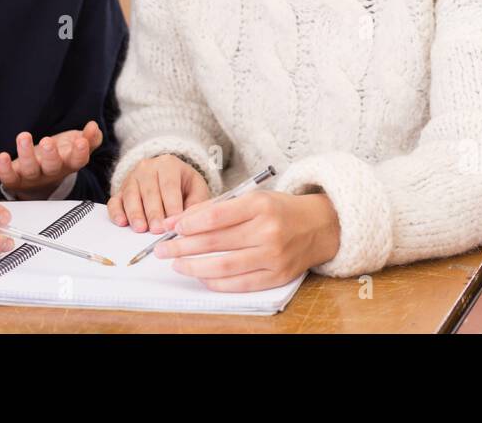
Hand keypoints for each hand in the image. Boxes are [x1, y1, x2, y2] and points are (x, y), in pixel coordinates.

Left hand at [0, 120, 102, 199]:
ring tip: (23, 136)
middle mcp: (51, 172)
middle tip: (47, 141)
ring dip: (26, 153)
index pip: (77, 160)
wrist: (40, 180)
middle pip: (52, 166)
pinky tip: (3, 156)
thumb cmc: (61, 156)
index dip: (80, 152)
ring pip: (30, 169)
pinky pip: (9, 176)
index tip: (81, 142)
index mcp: (68, 164)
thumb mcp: (77, 146)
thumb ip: (90, 138)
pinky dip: (4, 168)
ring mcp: (32, 176)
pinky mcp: (15, 178)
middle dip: (50, 155)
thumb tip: (94, 127)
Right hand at [108, 154, 211, 232]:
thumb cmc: (184, 186)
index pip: (169, 185)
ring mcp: (131, 178)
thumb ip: (196, 203)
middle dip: (154, 212)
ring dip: (135, 213)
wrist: (168, 178)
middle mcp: (147, 168)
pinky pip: (115, 201)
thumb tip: (190, 220)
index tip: (174, 222)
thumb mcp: (196, 188)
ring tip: (141, 229)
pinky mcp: (120, 191)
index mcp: (168, 164)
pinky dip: (116, 212)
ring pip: (131, 195)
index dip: (171, 205)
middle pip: (149, 191)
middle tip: (157, 230)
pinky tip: (122, 222)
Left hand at [153, 191, 341, 291]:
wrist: (319, 226)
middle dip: (182, 247)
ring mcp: (274, 255)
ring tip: (177, 264)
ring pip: (224, 266)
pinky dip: (216, 282)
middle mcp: (267, 230)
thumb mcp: (251, 198)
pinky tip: (201, 276)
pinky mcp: (277, 276)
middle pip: (215, 242)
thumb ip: (216, 209)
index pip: (216, 216)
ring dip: (194, 266)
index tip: (172, 228)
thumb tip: (178, 222)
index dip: (189, 224)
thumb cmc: (279, 210)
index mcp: (260, 205)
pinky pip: (240, 283)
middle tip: (161, 249)